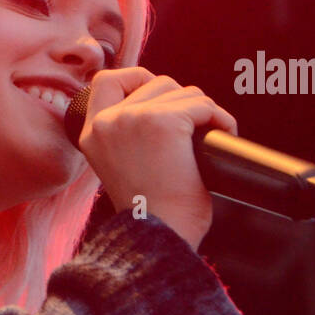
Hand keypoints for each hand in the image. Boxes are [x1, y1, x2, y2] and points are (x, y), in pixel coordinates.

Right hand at [73, 67, 238, 251]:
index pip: (107, 81)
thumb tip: (160, 103)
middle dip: (182, 102)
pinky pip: (204, 105)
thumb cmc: (151, 213)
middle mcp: (108, 122)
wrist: (158, 235)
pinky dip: (220, 120)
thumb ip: (126, 134)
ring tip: (205, 139)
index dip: (137, 79)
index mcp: (92, 133)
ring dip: (203, 112)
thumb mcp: (120, 165)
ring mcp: (134, 118)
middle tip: (191, 131)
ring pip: (184, 92)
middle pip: (157, 83)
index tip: (159, 98)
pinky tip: (221, 136)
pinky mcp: (164, 122)